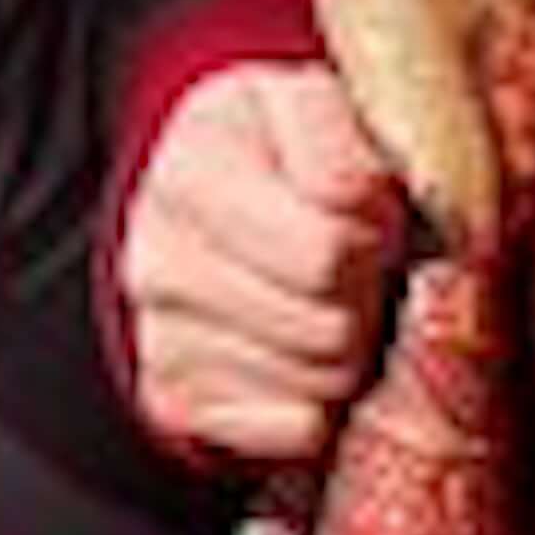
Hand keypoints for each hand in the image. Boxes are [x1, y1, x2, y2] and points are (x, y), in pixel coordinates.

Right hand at [116, 57, 404, 467]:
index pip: (330, 248)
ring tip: (330, 302)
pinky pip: (296, 429)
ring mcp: (158, 336)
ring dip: (351, 349)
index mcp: (194, 169)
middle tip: (358, 265)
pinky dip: (320, 401)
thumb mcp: (312, 104)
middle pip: (330, 326)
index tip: (369, 211)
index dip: (377, 230)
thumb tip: (374, 208)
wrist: (199, 201)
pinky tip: (302, 350)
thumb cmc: (276, 151)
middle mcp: (157, 258)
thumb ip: (348, 145)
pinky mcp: (172, 402)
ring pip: (320, 381)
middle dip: (367, 296)